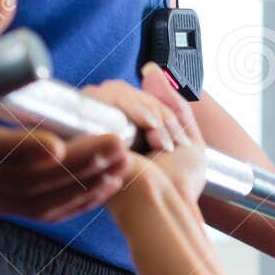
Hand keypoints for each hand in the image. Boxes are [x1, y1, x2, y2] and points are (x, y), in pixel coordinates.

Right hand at [0, 0, 153, 221]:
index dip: (20, 149)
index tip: (57, 143)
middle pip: (24, 181)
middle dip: (76, 164)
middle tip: (114, 143)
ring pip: (40, 202)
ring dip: (86, 183)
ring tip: (121, 159)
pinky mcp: (5, 204)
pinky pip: (46, 211)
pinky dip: (78, 199)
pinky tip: (107, 181)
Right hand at [84, 64, 206, 204]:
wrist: (165, 204)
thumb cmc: (177, 185)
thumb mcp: (188, 140)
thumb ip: (173, 104)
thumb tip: (151, 70)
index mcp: (128, 131)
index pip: (134, 96)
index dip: (159, 109)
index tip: (178, 140)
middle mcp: (109, 129)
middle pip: (125, 90)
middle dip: (157, 111)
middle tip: (168, 143)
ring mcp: (95, 128)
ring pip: (115, 91)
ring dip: (147, 113)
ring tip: (160, 144)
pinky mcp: (85, 128)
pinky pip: (103, 97)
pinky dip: (133, 111)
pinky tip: (144, 139)